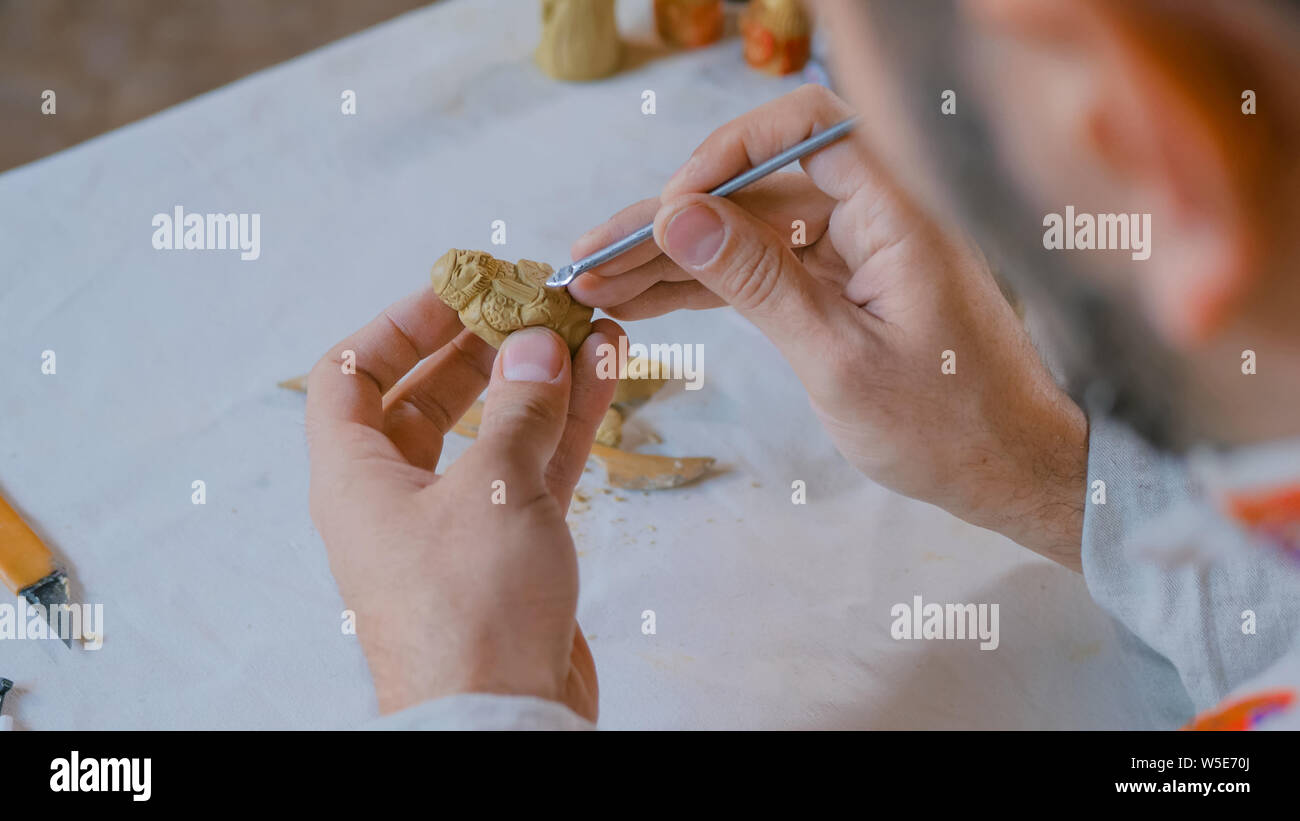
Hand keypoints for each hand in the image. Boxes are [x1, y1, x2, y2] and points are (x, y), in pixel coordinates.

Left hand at [305, 287, 622, 718]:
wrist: (502, 718)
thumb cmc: (472, 611)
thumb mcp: (494, 489)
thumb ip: (518, 408)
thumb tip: (533, 345)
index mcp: (357, 478)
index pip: (350, 375)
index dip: (399, 324)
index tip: (457, 290)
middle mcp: (397, 497)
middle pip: (427, 399)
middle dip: (481, 348)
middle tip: (531, 306)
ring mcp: (455, 524)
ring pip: (493, 430)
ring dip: (536, 380)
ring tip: (585, 327)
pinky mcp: (507, 550)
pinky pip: (531, 469)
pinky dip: (564, 426)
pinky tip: (601, 375)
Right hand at [570, 85, 1087, 568]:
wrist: (1008, 473)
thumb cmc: (948, 426)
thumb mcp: (838, 359)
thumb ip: (756, 281)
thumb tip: (679, 216)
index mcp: (898, 213)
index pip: (806, 129)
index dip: (728, 154)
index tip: (671, 207)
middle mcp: (876, 217)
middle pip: (757, 186)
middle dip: (670, 221)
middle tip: (591, 258)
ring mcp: (856, 252)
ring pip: (749, 231)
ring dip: (674, 257)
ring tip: (595, 284)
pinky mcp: (841, 287)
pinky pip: (764, 270)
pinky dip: (707, 287)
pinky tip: (643, 300)